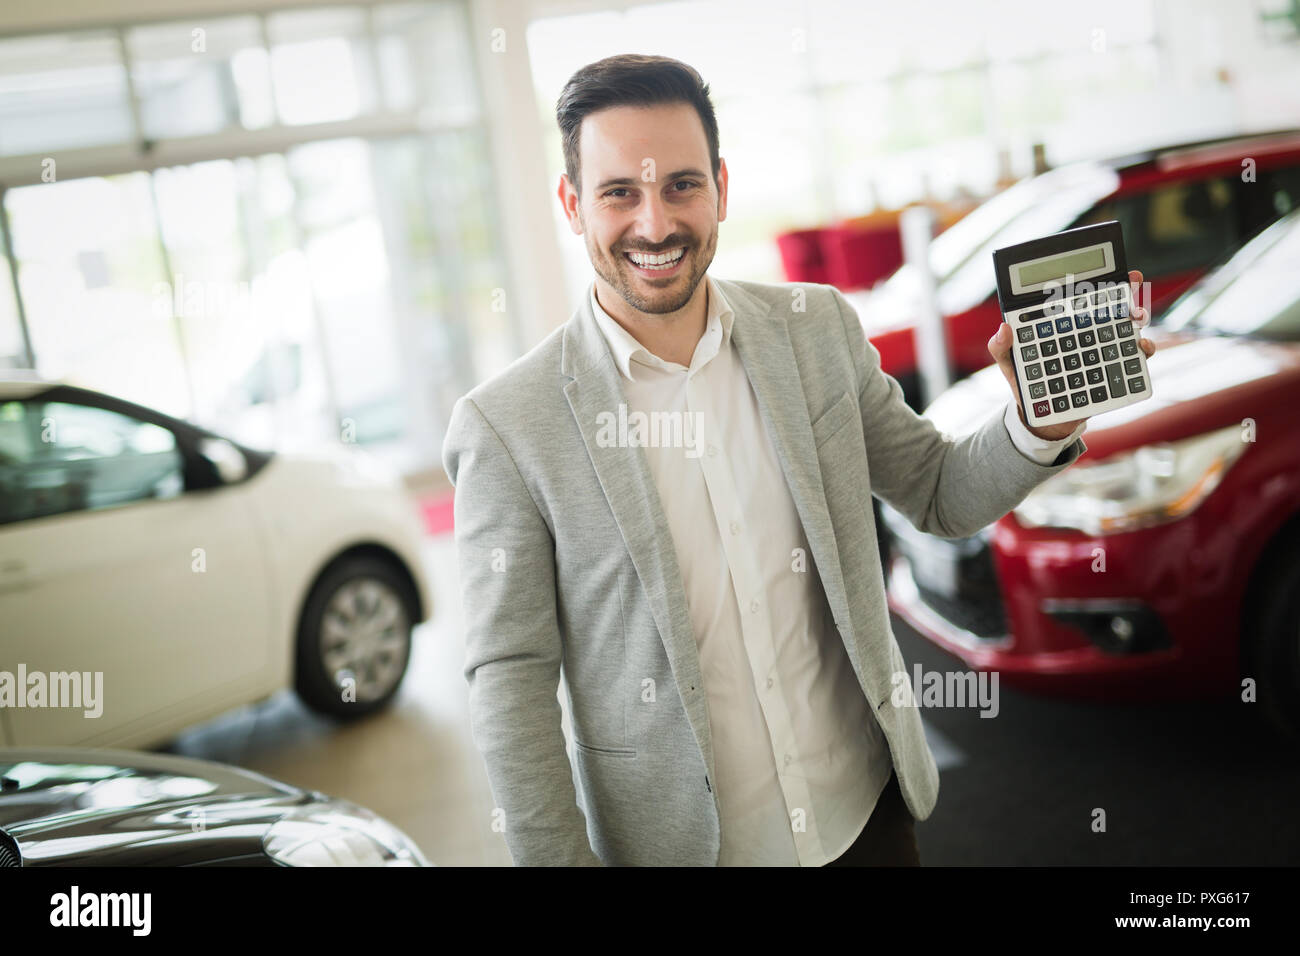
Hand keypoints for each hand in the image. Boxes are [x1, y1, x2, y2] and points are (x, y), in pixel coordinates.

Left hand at [988, 269, 1156, 440]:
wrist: (1041, 416)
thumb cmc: (1026, 382)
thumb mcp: (1010, 363)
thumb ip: (1002, 347)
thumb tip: (1004, 328)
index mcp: (1065, 325)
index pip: (1083, 298)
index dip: (1100, 283)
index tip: (1115, 273)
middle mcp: (1088, 333)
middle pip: (1113, 308)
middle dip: (1128, 294)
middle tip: (1133, 287)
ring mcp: (1103, 352)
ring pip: (1127, 331)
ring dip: (1137, 320)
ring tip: (1137, 318)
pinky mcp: (1112, 373)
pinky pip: (1132, 361)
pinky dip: (1141, 352)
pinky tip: (1140, 349)